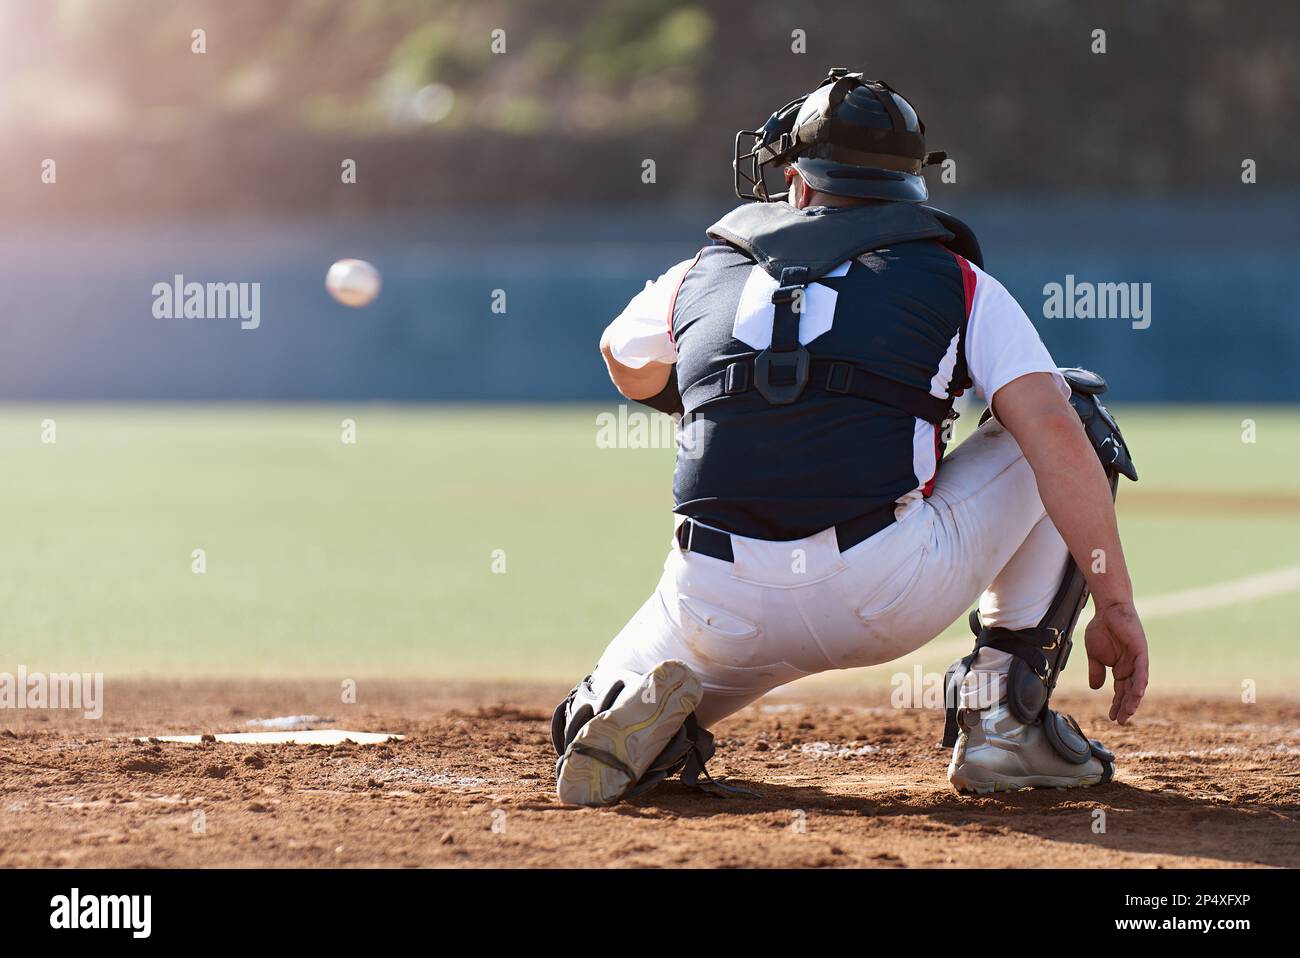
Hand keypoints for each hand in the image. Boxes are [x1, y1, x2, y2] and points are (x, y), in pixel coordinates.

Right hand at [1084, 600, 1148, 723]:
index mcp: (1120, 668)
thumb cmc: (1101, 628)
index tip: (1112, 718)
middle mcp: (1131, 667)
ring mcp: (1137, 660)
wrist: (1107, 609)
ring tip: (1128, 712)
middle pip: (1129, 691)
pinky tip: (1136, 693)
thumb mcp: (1095, 655)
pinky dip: (1139, 682)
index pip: (1120, 691)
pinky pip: (1142, 670)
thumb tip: (1095, 688)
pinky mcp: (1140, 652)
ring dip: (1133, 699)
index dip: (1117, 704)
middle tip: (1121, 721)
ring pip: (1137, 684)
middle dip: (1125, 706)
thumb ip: (1097, 671)